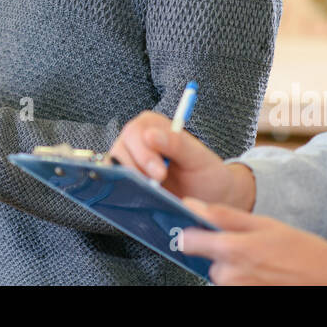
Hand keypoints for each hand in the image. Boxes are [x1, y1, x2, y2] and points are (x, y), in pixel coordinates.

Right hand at [108, 110, 254, 209]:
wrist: (211, 199)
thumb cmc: (206, 174)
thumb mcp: (199, 158)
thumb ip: (177, 144)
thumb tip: (150, 135)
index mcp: (154, 126)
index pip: (135, 132)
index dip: (143, 153)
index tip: (160, 173)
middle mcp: (137, 141)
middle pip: (120, 150)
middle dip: (137, 170)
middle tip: (157, 186)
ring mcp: (129, 162)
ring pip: (114, 169)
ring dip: (131, 183)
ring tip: (151, 194)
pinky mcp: (127, 183)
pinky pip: (116, 185)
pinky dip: (125, 192)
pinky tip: (142, 200)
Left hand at [180, 199, 326, 284]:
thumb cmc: (300, 249)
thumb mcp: (262, 222)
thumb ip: (223, 215)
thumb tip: (192, 205)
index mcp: (232, 249)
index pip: (187, 241)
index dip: (190, 232)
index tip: (196, 228)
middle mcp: (230, 276)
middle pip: (207, 260)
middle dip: (220, 251)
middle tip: (248, 245)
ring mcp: (237, 291)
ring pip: (221, 275)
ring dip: (233, 267)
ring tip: (261, 261)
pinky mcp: (244, 298)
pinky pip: (233, 286)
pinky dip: (243, 279)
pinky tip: (263, 273)